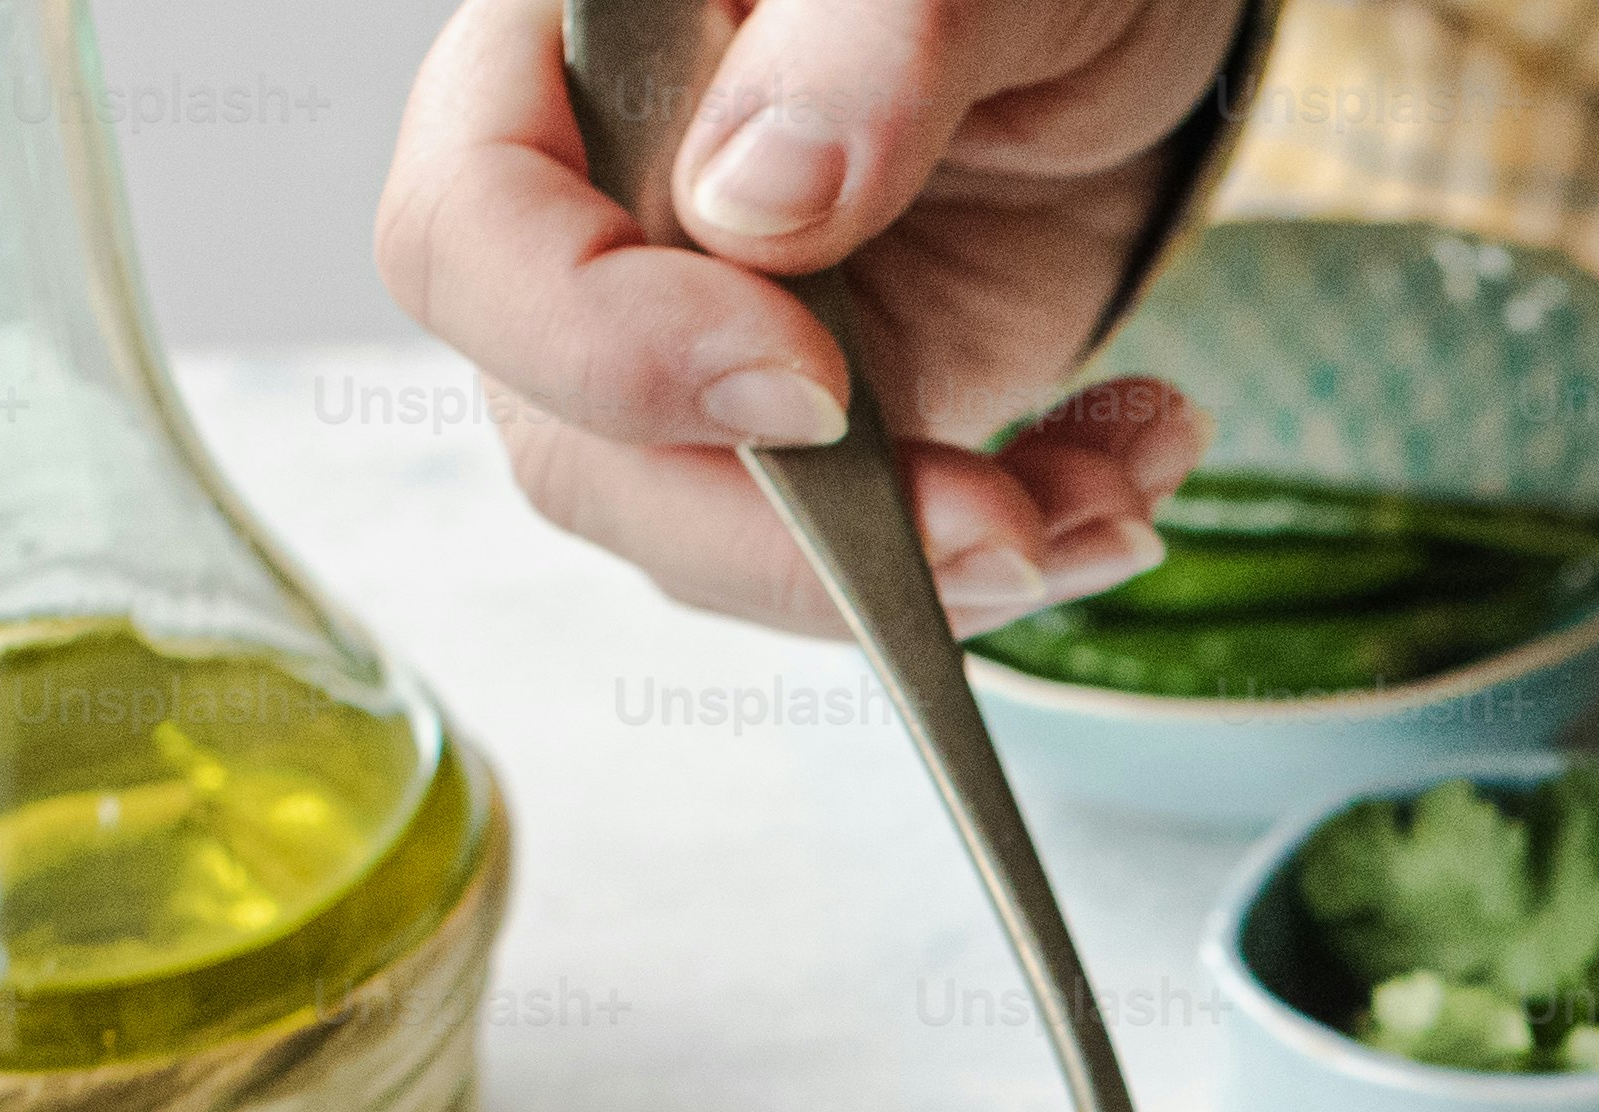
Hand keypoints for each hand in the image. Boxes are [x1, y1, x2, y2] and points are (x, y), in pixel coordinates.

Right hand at [375, 0, 1239, 634]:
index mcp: (573, 63)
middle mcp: (607, 220)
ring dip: (922, 569)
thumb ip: (859, 48)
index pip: (470, 237)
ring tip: (1112, 504)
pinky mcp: (832, 423)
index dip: (610, 347)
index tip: (812, 385)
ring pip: (718, 538)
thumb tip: (752, 208)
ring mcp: (710, 338)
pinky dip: (1008, 550)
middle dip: (791, 538)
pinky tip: (1127, 474)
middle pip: (578, 445)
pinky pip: (858, 554)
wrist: (1124, 23)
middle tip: (1003, 534)